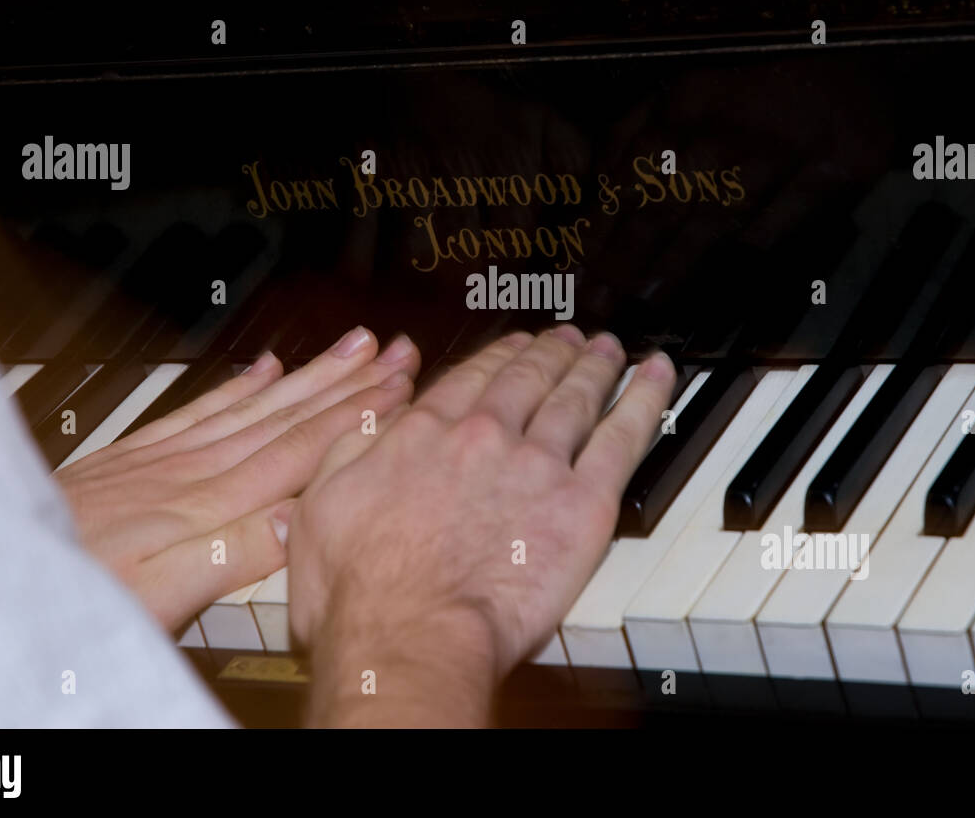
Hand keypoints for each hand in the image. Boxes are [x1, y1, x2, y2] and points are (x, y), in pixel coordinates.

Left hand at [55, 326, 419, 631]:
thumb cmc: (78, 597)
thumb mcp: (159, 597)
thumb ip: (229, 555)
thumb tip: (299, 516)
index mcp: (206, 507)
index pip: (298, 450)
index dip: (354, 415)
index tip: (399, 386)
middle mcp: (190, 473)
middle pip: (285, 416)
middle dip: (345, 380)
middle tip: (392, 347)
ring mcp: (162, 461)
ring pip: (252, 406)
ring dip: (307, 374)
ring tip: (349, 345)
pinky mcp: (133, 461)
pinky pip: (198, 412)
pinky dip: (238, 387)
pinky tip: (263, 368)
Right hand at [287, 325, 674, 725]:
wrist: (410, 635)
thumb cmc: (360, 592)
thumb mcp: (319, 503)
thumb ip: (350, 446)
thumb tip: (375, 412)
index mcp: (424, 432)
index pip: (472, 377)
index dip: (499, 355)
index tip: (515, 345)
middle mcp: (484, 436)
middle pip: (528, 379)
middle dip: (551, 352)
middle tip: (568, 338)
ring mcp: (537, 464)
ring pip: (576, 397)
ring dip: (595, 365)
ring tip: (607, 348)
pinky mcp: (582, 504)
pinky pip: (623, 438)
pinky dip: (644, 399)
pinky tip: (655, 376)